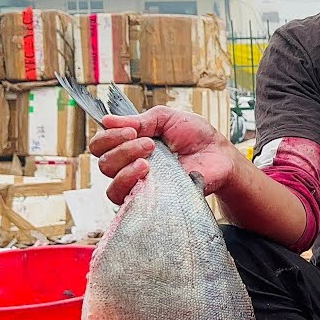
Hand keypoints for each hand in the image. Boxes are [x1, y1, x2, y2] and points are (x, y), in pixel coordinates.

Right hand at [88, 106, 239, 205]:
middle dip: (122, 149)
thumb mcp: (167, 118)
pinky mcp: (150, 201)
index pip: (101, 145)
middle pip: (103, 163)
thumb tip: (107, 120)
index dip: (108, 136)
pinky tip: (147, 172)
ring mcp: (140, 186)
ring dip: (124, 166)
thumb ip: (139, 120)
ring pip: (111, 184)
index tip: (130, 130)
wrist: (218, 156)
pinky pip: (126, 200)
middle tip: (148, 143)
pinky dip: (130, 184)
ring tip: (148, 160)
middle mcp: (130, 166)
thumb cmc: (195, 137)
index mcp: (131, 145)